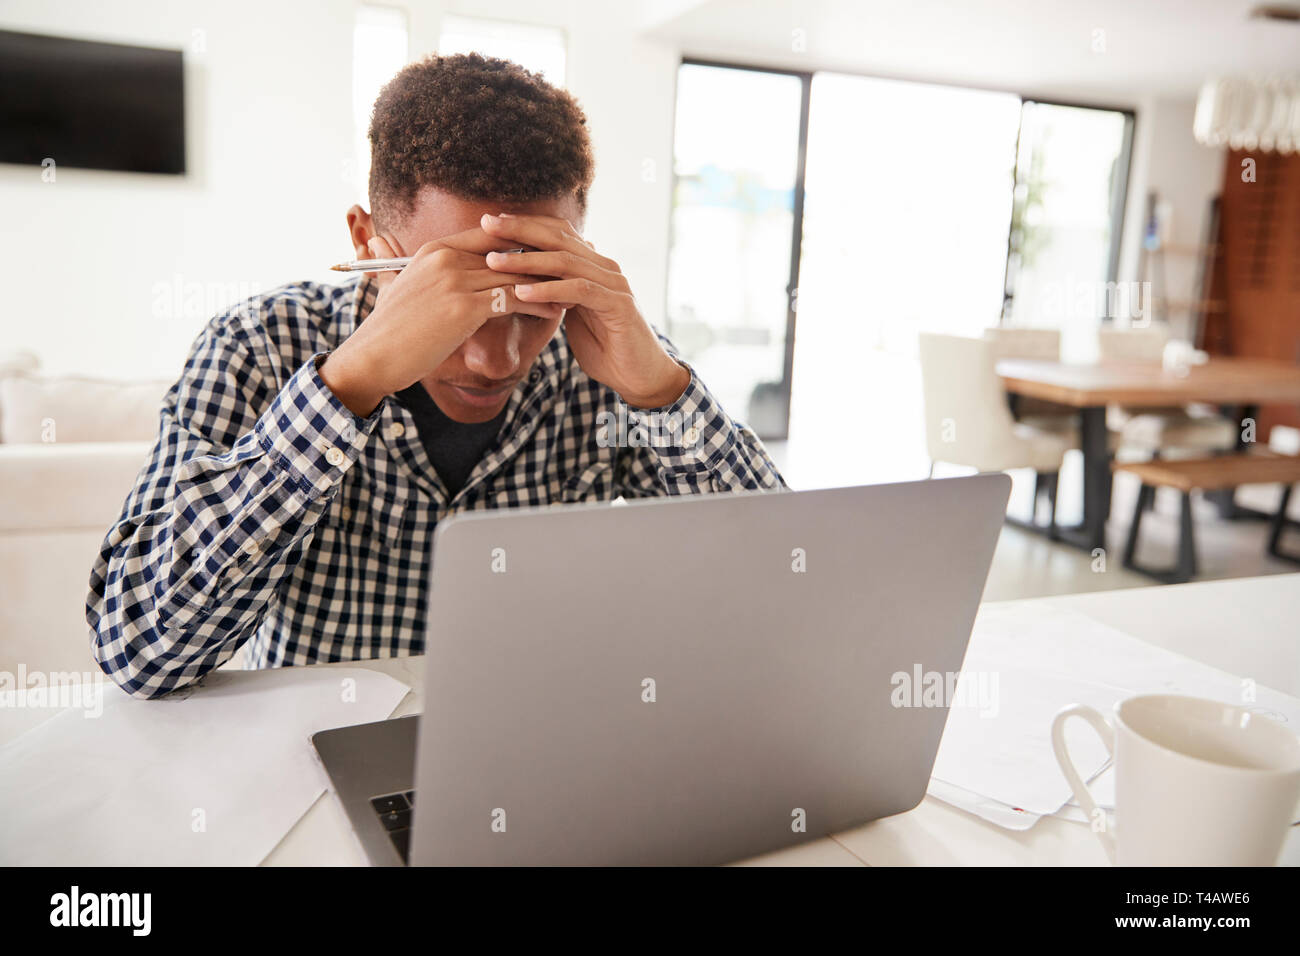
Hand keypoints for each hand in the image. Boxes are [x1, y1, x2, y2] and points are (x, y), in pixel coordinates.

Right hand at [319, 229, 562, 415]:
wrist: (373, 358)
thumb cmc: (390, 330)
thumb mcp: (393, 285)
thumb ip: (395, 262)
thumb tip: (377, 242)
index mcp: (434, 249)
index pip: (490, 234)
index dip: (522, 242)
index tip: (547, 251)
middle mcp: (445, 257)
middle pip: (508, 251)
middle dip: (542, 261)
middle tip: (569, 269)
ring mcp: (454, 280)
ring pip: (514, 274)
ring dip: (546, 284)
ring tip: (570, 291)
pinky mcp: (463, 307)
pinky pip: (512, 299)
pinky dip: (536, 303)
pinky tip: (553, 311)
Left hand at [481, 213, 689, 408]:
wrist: (639, 376)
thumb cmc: (605, 348)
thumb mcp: (573, 316)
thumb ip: (556, 294)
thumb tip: (523, 282)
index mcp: (593, 265)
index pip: (557, 233)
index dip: (524, 225)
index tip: (488, 224)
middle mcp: (605, 267)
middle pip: (559, 238)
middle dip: (520, 230)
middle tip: (486, 224)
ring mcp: (614, 283)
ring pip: (565, 261)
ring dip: (526, 260)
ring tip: (493, 262)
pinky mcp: (618, 304)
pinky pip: (579, 290)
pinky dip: (548, 289)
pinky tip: (522, 291)